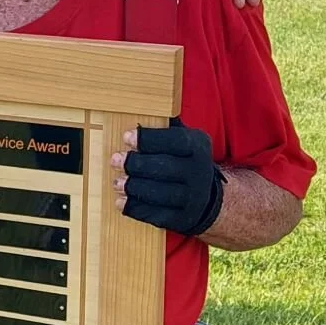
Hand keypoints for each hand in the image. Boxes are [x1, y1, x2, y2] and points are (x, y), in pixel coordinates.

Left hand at [112, 118, 224, 235]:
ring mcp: (194, 198)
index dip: (149, 139)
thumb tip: (141, 105)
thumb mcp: (184, 140)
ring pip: (159, 194)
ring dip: (133, 187)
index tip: (127, 137)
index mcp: (199, 147)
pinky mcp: (184, 219)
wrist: (210, 198)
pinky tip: (121, 201)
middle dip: (135, 164)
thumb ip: (166, 127)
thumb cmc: (185, 161)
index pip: (175, 141)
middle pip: (164, 168)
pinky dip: (136, 208)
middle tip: (115, 160)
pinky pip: (157, 215)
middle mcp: (200, 173)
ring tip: (117, 182)